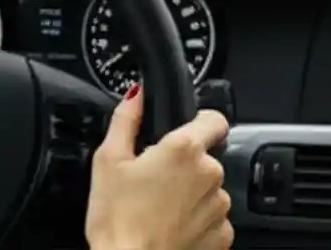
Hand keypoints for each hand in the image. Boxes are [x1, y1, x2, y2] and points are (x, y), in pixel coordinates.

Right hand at [85, 85, 232, 249]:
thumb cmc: (117, 220)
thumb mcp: (108, 161)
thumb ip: (126, 120)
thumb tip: (136, 95)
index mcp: (184, 149)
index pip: (215, 119)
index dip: (199, 122)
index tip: (182, 133)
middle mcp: (210, 174)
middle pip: (206, 158)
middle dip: (185, 166)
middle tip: (155, 181)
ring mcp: (219, 207)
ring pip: (209, 189)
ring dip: (191, 194)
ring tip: (160, 209)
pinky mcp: (222, 235)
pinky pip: (213, 219)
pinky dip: (197, 221)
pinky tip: (171, 227)